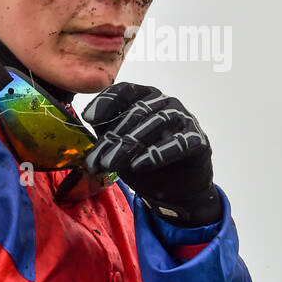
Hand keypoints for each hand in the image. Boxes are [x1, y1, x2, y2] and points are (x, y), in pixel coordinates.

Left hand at [82, 83, 221, 226]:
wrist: (176, 189)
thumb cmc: (145, 161)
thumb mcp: (119, 145)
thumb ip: (105, 132)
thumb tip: (83, 124)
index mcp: (145, 97)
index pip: (124, 91)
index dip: (106, 102)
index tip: (88, 118)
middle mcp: (165, 102)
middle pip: (136, 112)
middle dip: (113, 137)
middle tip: (97, 161)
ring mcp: (184, 118)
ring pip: (155, 124)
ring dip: (130, 145)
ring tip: (112, 165)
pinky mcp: (197, 139)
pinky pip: (178, 143)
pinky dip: (157, 154)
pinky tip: (139, 165)